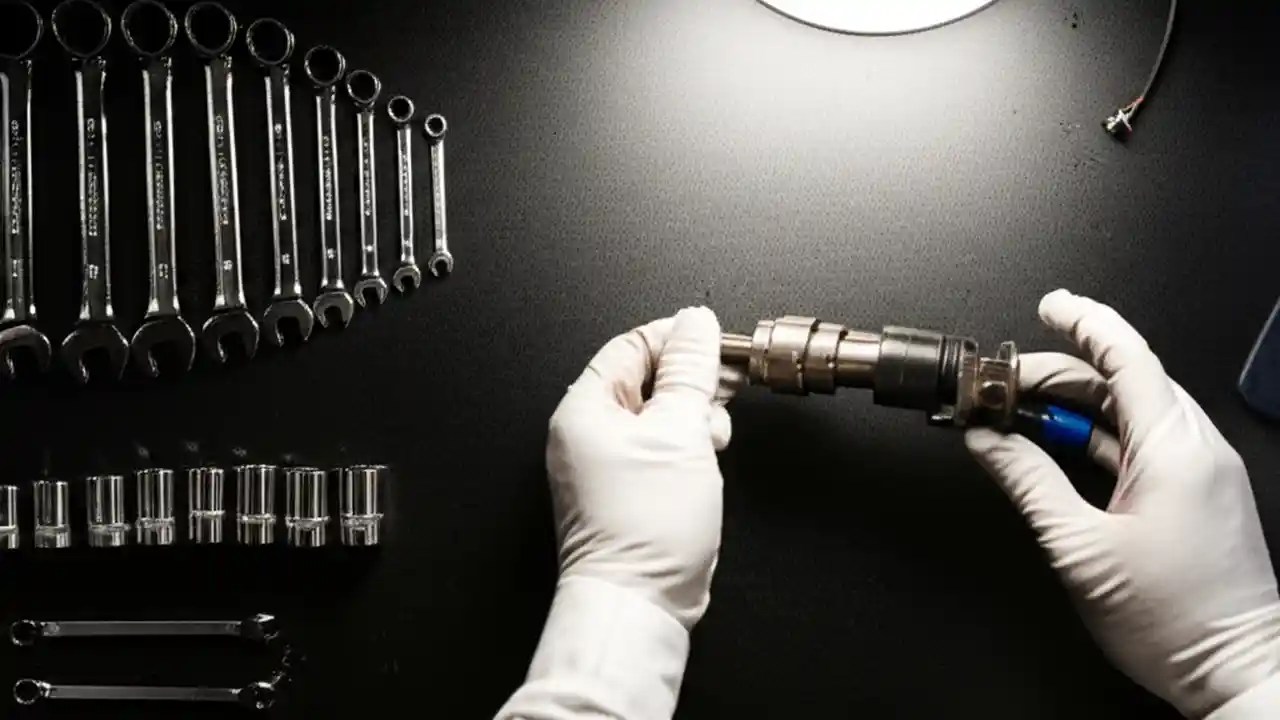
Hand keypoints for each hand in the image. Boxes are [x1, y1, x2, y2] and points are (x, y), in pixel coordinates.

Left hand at [546, 307, 733, 628]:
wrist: (640, 602)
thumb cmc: (645, 529)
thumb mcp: (680, 431)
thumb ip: (690, 371)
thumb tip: (696, 323)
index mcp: (584, 409)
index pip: (631, 345)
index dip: (678, 338)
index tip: (717, 344)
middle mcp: (586, 434)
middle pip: (646, 379)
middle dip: (692, 384)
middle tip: (723, 391)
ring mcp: (604, 464)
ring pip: (659, 415)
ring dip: (694, 419)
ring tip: (709, 440)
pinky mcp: (626, 490)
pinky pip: (659, 450)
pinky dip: (686, 448)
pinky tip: (704, 462)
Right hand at [967, 290, 1279, 717]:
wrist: (1237, 670)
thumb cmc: (1177, 620)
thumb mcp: (1078, 545)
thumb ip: (1027, 481)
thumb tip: (988, 441)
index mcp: (1173, 447)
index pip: (1127, 356)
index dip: (1084, 322)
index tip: (1048, 307)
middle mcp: (1193, 448)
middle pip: (1120, 381)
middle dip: (1056, 373)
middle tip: (998, 388)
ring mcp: (1197, 470)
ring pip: (1127, 412)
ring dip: (1071, 406)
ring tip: (1016, 418)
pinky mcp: (1193, 493)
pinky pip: (1138, 443)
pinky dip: (1093, 436)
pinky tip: (1054, 449)